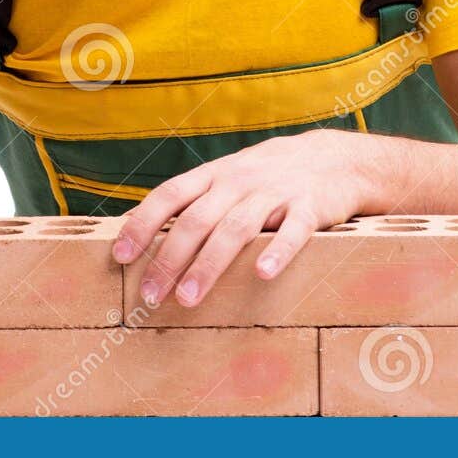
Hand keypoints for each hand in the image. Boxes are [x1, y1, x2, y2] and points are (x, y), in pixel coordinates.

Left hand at [112, 128, 386, 309]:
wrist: (336, 158)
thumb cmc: (271, 176)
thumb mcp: (231, 177)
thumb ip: (197, 201)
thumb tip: (146, 235)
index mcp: (216, 175)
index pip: (170, 195)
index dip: (142, 224)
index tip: (120, 257)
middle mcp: (240, 181)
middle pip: (197, 220)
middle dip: (169, 259)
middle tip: (150, 295)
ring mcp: (275, 193)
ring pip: (235, 229)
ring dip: (208, 265)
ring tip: (188, 298)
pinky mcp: (310, 207)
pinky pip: (292, 231)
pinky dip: (277, 251)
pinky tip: (263, 274)